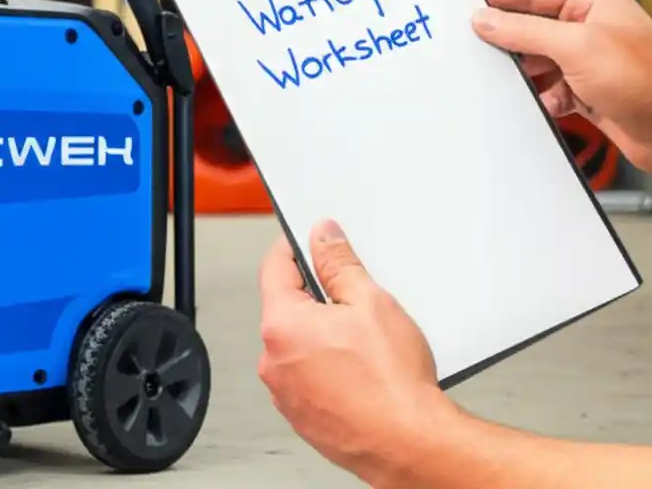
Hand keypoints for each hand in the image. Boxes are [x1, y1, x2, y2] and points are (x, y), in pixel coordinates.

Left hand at [258, 220, 456, 484]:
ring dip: (322, 336)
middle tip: (354, 299)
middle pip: (286, 308)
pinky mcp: (300, 414)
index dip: (294, 248)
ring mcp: (284, 391)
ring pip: (298, 345)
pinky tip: (359, 371)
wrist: (408, 443)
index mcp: (281, 325)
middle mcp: (272, 359)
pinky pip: (307, 376)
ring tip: (363, 344)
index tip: (310, 240)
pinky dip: (326, 367)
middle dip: (316, 297)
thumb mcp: (371, 302)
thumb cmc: (391, 382)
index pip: (274, 267)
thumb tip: (323, 236)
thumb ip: (339, 263)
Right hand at [474, 0, 651, 171]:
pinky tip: (542, 102)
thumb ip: (526, 30)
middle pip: (531, 27)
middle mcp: (591, 29)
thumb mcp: (577, 46)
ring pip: (537, 62)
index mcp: (594, 3)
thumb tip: (488, 19)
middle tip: (475, 43)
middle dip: (507, 39)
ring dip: (524, 74)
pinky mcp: (588, 92)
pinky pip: (550, 91)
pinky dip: (542, 98)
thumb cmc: (648, 79)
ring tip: (507, 79)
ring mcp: (588, 62)